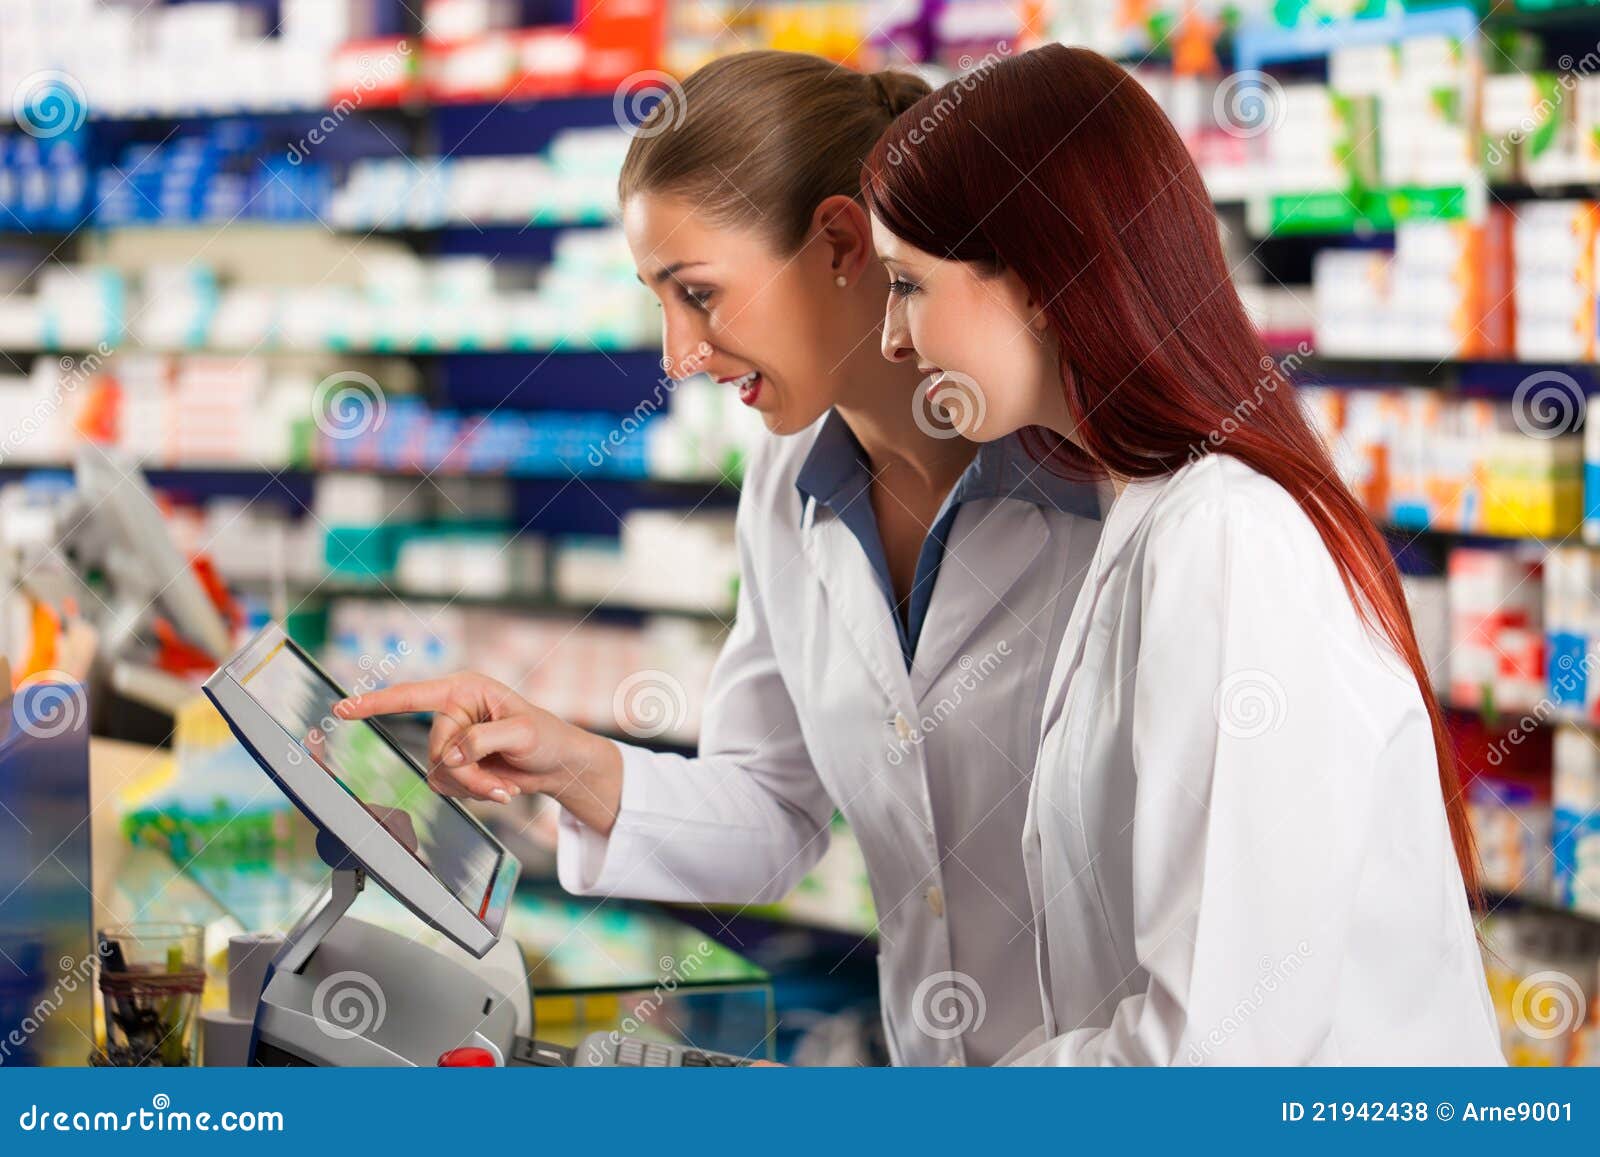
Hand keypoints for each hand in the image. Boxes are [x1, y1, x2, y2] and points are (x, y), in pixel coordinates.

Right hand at [332, 671, 623, 834]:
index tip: (343, 709)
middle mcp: (453, 712)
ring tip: (503, 783)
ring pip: (439, 772)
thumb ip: (481, 741)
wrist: (557, 764)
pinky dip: (473, 793)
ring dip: (472, 785)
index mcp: (465, 691)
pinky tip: (498, 788)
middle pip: (435, 748)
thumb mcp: (522, 733)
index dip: (375, 703)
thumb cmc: (546, 737)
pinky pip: (447, 787)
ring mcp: (452, 741)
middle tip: (498, 779)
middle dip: (467, 770)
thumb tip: (451, 755)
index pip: (412, 695)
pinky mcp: (456, 766)